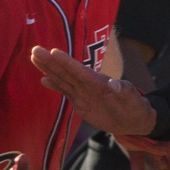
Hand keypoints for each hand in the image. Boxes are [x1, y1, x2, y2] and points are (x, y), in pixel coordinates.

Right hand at [31, 46, 157, 135]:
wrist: (132, 120)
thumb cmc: (136, 107)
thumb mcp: (133, 99)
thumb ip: (124, 91)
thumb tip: (114, 83)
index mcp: (99, 82)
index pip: (80, 71)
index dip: (66, 62)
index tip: (53, 52)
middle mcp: (88, 84)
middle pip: (66, 72)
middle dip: (50, 62)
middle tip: (35, 49)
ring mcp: (83, 92)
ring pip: (62, 79)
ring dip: (48, 69)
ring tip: (34, 57)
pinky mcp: (80, 102)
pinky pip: (65, 92)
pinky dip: (55, 86)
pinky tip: (43, 80)